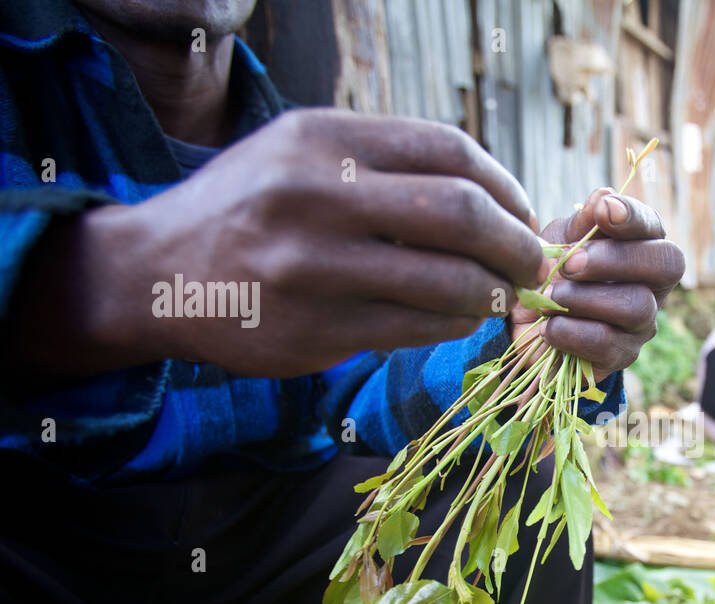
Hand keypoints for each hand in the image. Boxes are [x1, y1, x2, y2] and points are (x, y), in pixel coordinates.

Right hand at [45, 109, 544, 379]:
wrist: (158, 273)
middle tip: (532, 263)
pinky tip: (460, 320)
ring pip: (450, 281)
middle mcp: (319, 196)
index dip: (507, 186)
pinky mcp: (317, 330)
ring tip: (502, 297)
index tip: (523, 212)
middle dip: (517, 244)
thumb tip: (491, 194)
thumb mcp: (301, 153)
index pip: (450, 152)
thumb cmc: (249, 208)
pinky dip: (456, 325)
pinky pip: (418, 328)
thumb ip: (383, 162)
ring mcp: (317, 267)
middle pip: (463, 213)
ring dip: (495, 294)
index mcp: (324, 140)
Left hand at [510, 187, 684, 382]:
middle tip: (570, 263)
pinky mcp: (622, 356)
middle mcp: (651, 285)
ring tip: (551, 297)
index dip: (634, 217)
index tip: (604, 211)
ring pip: (637, 306)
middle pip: (666, 265)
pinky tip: (548, 326)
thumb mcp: (558, 241)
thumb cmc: (550, 275)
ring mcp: (641, 324)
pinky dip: (572, 332)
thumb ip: (580, 223)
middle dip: (617, 259)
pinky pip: (608, 343)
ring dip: (587, 298)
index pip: (654, 227)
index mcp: (640, 247)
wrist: (524, 329)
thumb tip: (603, 196)